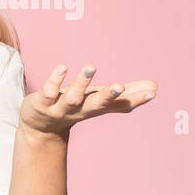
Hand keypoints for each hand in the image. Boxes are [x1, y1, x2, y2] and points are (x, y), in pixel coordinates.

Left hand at [20, 62, 158, 139]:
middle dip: (108, 96)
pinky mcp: (42, 102)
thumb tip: (155, 86)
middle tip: (120, 86)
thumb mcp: (100, 100)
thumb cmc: (75, 108)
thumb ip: (126, 94)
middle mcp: (80, 110)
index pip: (118, 105)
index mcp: (96, 108)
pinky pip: (49, 91)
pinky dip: (55, 80)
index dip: (134, 100)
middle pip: (95, 104)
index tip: (152, 92)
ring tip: (91, 67)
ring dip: (81, 83)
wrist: (39, 127)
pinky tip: (63, 68)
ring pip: (72, 97)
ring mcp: (60, 108)